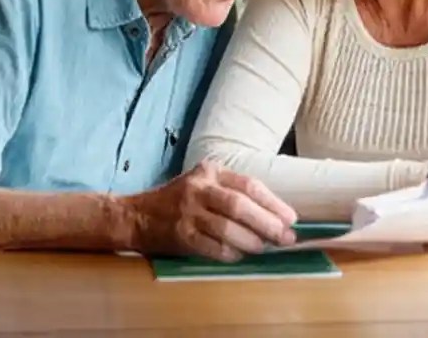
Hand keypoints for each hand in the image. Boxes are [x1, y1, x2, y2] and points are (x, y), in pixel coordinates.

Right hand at [122, 161, 297, 261]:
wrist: (136, 216)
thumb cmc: (178, 202)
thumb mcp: (203, 184)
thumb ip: (232, 193)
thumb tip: (274, 216)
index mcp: (210, 171)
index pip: (248, 185)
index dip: (273, 203)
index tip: (291, 218)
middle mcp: (199, 188)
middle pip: (240, 205)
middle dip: (267, 223)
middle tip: (286, 238)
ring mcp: (188, 212)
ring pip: (228, 228)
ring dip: (251, 241)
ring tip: (264, 248)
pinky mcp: (181, 235)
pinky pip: (213, 247)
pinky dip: (231, 253)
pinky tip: (240, 256)